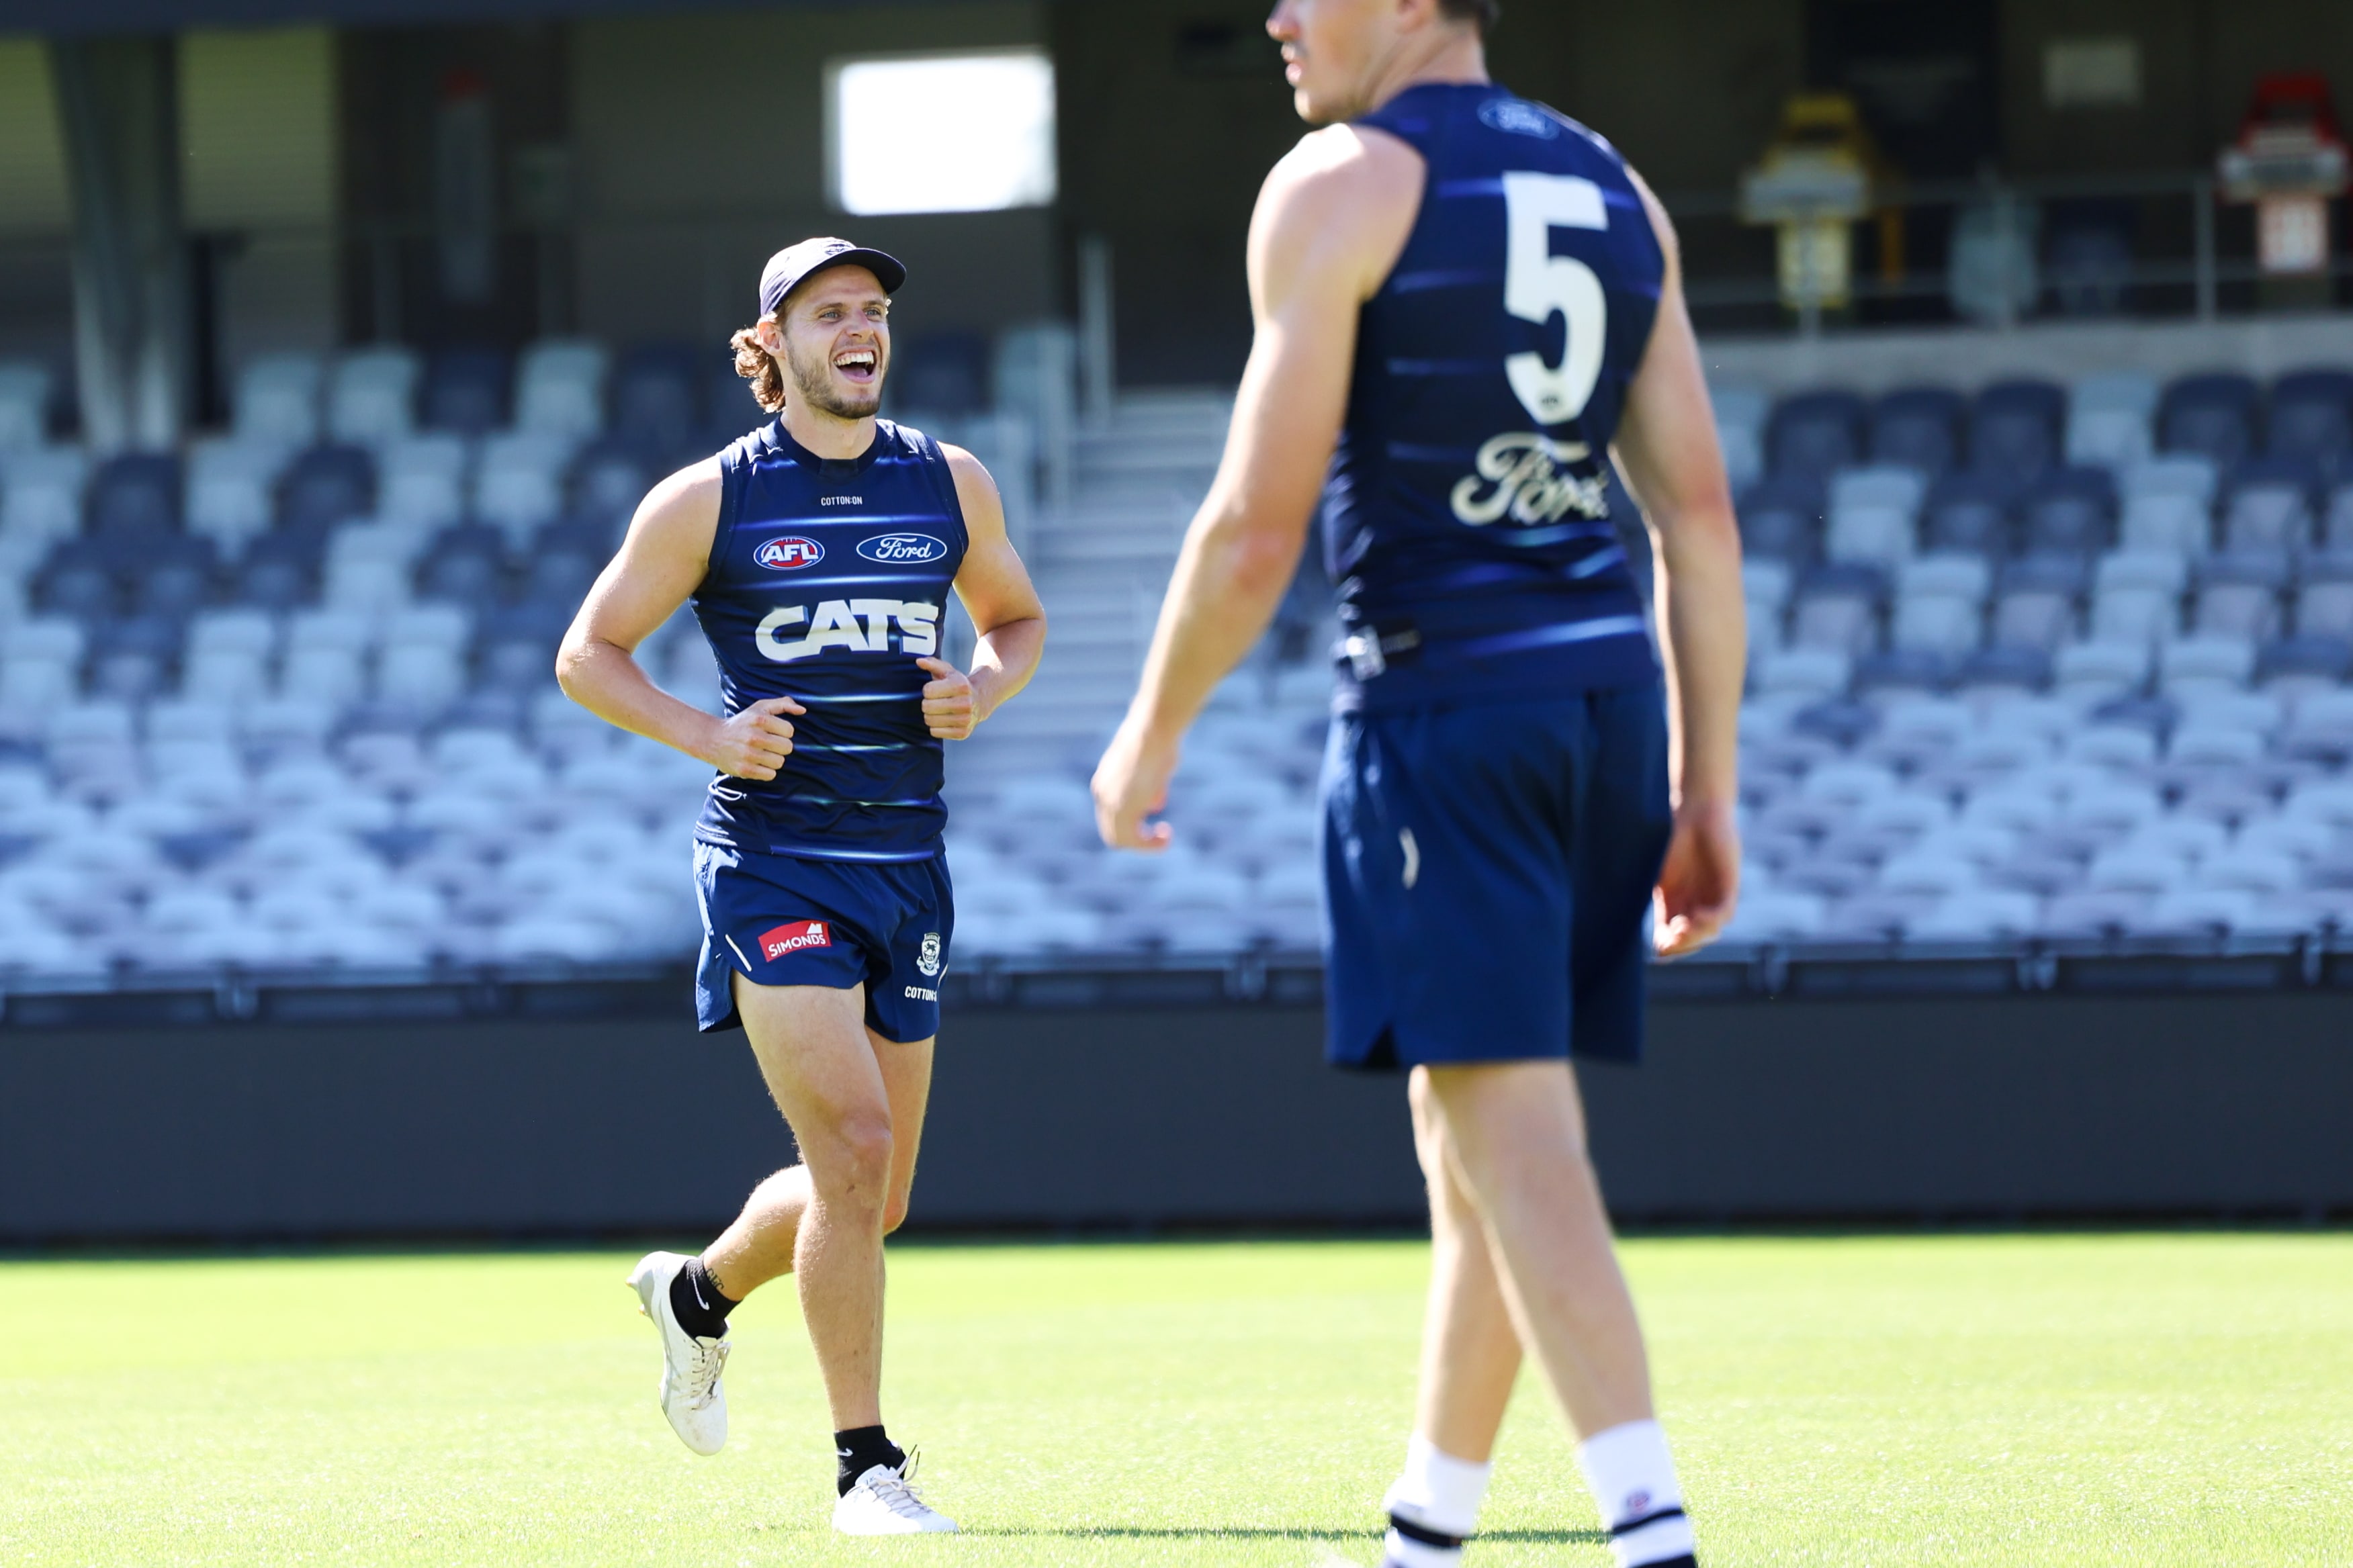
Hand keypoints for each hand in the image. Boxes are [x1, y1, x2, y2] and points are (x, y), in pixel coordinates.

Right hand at [701, 695, 804, 779]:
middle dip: (781, 746)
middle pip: (787, 748)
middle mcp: (753, 737)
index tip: (773, 732)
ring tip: (763, 753)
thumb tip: (802, 710)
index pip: (789, 730)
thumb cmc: (742, 723)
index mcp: (759, 719)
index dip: (783, 732)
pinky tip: (758, 763)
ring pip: (780, 762)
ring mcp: (748, 754)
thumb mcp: (760, 708)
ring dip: (774, 759)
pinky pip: (770, 775)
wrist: (713, 739)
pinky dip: (766, 771)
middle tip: (769, 744)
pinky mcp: (744, 770)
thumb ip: (783, 704)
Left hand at [917, 657, 987, 739]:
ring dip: (930, 715)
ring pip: (930, 721)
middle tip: (935, 701)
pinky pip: (935, 732)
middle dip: (927, 703)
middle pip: (927, 707)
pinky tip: (943, 720)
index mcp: (961, 685)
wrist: (979, 701)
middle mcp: (965, 703)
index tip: (935, 690)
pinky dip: (935, 727)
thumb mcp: (948, 671)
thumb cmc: (958, 684)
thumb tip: (919, 661)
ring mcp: (965, 720)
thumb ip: (932, 663)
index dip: (928, 690)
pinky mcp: (963, 733)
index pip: (928, 691)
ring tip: (939, 711)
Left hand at [1090, 714, 1177, 851]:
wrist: (1153, 731)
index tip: (1157, 812)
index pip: (1112, 814)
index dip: (1134, 820)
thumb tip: (1155, 805)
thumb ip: (1151, 788)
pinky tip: (1165, 839)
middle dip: (1138, 836)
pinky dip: (1148, 845)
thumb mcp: (1154, 768)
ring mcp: (1109, 802)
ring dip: (1143, 844)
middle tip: (1163, 833)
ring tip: (1165, 839)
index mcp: (1105, 782)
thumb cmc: (1158, 742)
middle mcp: (1102, 794)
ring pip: (1118, 839)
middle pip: (1112, 830)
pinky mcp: (1121, 809)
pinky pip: (1131, 840)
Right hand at [1653, 800, 1739, 958]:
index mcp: (1673, 906)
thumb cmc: (1669, 837)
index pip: (1672, 941)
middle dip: (1682, 947)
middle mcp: (1694, 906)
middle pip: (1692, 942)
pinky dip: (1711, 921)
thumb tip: (1615, 922)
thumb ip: (1648, 897)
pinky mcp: (1728, 888)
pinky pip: (1724, 914)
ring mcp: (1712, 898)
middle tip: (1671, 939)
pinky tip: (1697, 917)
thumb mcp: (1654, 873)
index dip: (1667, 949)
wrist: (1694, 811)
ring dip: (1695, 937)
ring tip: (1682, 929)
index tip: (1660, 946)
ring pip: (1709, 932)